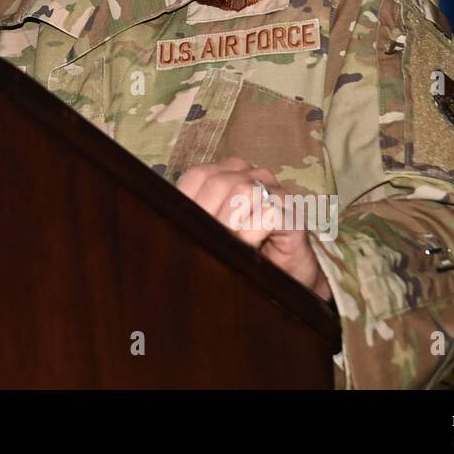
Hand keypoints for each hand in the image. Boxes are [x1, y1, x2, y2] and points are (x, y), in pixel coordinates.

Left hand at [176, 157, 332, 300]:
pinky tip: (252, 248)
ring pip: (243, 192)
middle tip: (213, 244)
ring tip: (234, 246)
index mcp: (226, 176)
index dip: (189, 203)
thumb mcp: (210, 236)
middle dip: (210, 218)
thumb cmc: (242, 256)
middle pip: (219, 183)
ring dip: (233, 226)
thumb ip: (190, 219)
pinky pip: (268, 212)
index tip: (189, 231)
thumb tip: (159, 218)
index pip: (198, 176)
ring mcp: (275, 191)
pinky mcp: (294, 211)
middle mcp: (251, 176)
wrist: (285, 278)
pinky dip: (253, 234)